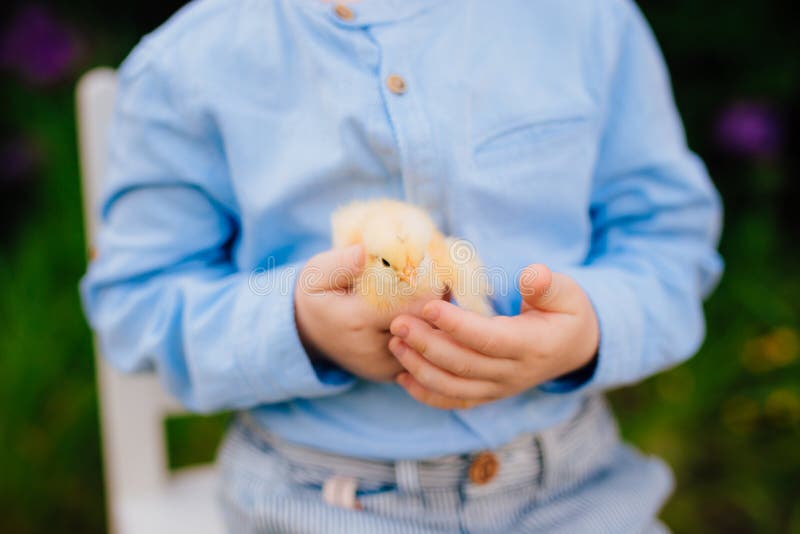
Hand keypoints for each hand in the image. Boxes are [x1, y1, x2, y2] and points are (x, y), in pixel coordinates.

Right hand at [294, 245, 433, 381]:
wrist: (305, 335)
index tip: (436, 266)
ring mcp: (384, 368)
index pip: (412, 303)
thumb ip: (341, 262)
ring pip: (429, 345)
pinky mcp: (390, 376)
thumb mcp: (317, 273)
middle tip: (446, 279)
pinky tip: (430, 320)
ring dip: (439, 323)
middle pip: (427, 326)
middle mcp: (373, 350)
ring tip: (440, 297)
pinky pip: (423, 358)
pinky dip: (430, 338)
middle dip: (440, 303)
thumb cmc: (317, 297)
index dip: (431, 285)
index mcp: (357, 320)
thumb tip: (367, 252)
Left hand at [388, 264, 598, 408]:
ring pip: (454, 388)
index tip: (428, 306)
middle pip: (464, 365)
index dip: (457, 325)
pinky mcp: (488, 394)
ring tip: (395, 344)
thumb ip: (547, 286)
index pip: (488, 339)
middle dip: (427, 344)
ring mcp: (499, 388)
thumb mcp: (567, 293)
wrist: (575, 349)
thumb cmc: (566, 312)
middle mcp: (513, 374)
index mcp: (531, 346)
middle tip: (399, 322)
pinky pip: (454, 401)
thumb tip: (532, 274)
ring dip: (420, 369)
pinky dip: (426, 394)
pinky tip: (401, 376)